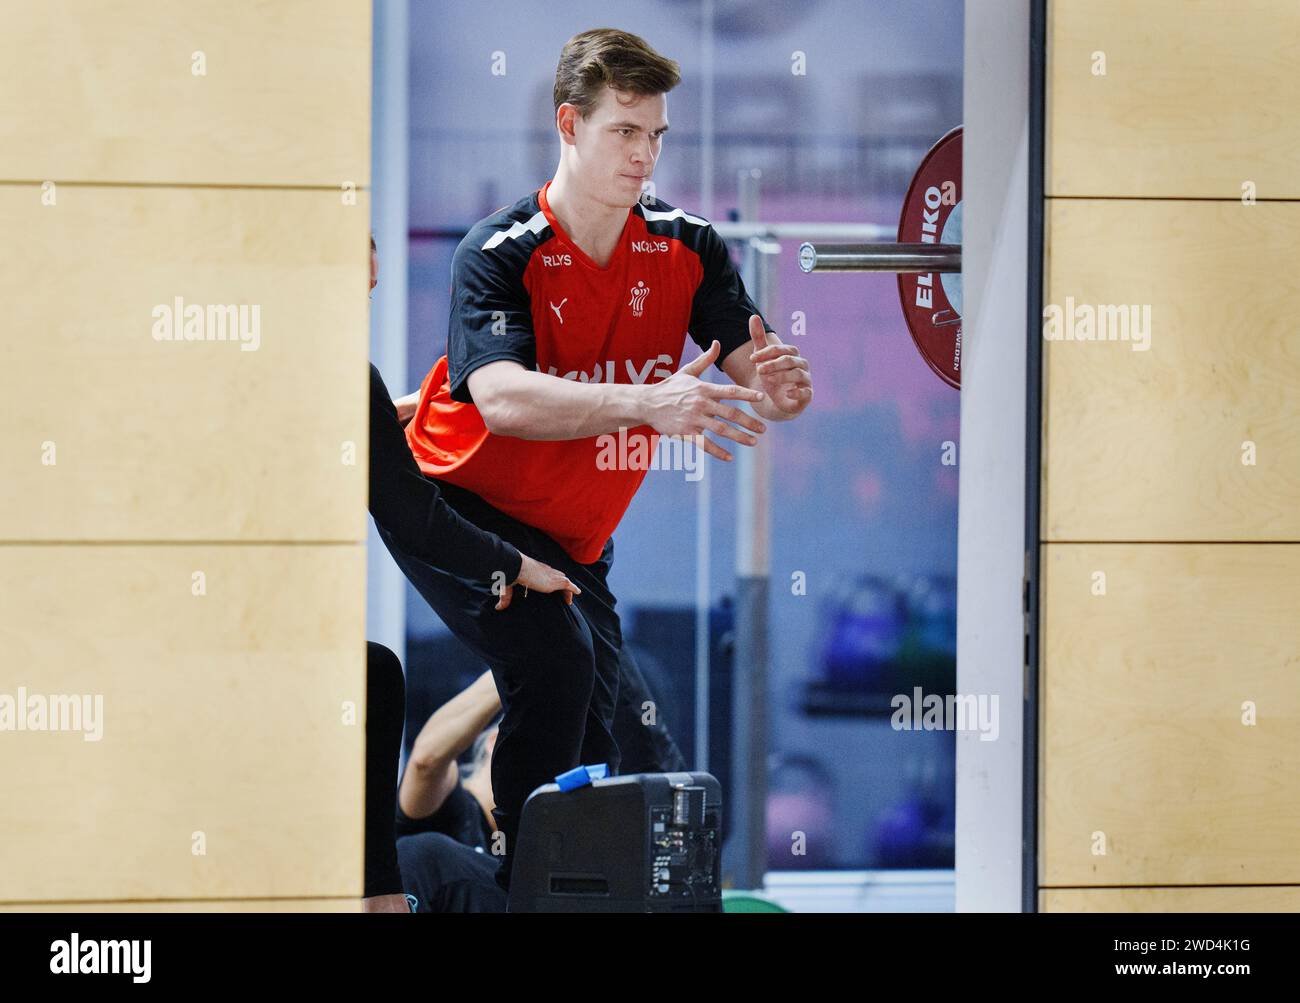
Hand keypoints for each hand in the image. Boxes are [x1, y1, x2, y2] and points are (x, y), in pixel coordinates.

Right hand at [495, 553, 580, 609]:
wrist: (517, 567)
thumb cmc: (512, 573)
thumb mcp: (509, 587)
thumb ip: (506, 598)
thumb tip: (498, 608)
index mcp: (536, 570)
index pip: (547, 574)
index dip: (550, 580)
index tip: (550, 587)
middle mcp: (546, 571)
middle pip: (557, 576)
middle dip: (560, 584)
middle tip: (561, 594)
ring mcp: (553, 576)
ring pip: (564, 581)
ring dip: (567, 589)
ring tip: (568, 599)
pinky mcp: (557, 581)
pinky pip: (569, 586)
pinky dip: (573, 589)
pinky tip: (577, 593)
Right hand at [641, 340, 766, 461]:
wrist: (647, 403)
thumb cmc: (669, 387)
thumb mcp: (687, 372)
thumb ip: (705, 359)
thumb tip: (717, 343)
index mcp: (704, 389)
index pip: (730, 391)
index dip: (746, 394)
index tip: (760, 398)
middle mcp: (701, 404)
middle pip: (730, 413)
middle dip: (749, 421)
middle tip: (763, 428)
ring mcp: (694, 419)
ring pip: (721, 430)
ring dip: (739, 437)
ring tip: (753, 442)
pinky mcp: (686, 432)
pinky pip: (705, 444)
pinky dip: (718, 452)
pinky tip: (729, 457)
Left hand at [748, 315, 811, 416]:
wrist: (777, 402)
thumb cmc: (772, 376)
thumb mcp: (763, 358)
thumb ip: (759, 338)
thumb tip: (753, 316)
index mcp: (792, 354)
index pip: (781, 349)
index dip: (766, 352)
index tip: (751, 359)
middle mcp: (802, 365)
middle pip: (789, 360)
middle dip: (773, 364)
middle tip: (758, 370)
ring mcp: (806, 380)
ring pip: (798, 374)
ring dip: (782, 376)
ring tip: (768, 380)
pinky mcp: (807, 396)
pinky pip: (806, 393)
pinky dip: (798, 392)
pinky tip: (787, 393)